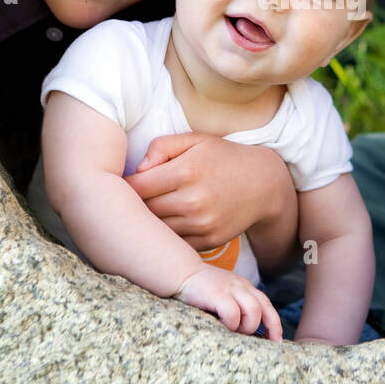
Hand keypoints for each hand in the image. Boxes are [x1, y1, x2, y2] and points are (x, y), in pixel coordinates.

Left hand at [124, 133, 295, 253]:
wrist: (264, 185)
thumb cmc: (224, 158)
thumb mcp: (196, 140)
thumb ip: (162, 146)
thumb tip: (139, 169)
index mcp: (186, 171)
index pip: (137, 186)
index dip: (123, 186)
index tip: (119, 185)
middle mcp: (193, 200)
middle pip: (144, 209)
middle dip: (132, 205)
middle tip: (123, 201)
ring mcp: (202, 224)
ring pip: (157, 229)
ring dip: (147, 223)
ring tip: (142, 213)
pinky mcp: (209, 241)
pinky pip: (175, 243)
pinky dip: (166, 237)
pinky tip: (164, 226)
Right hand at [176, 265, 282, 339]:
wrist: (182, 272)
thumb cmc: (201, 289)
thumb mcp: (224, 293)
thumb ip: (236, 305)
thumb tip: (247, 331)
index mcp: (245, 287)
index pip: (267, 305)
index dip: (274, 325)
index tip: (276, 341)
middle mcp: (241, 287)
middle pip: (265, 308)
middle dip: (262, 327)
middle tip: (253, 340)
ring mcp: (230, 289)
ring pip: (253, 311)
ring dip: (246, 326)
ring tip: (233, 331)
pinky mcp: (218, 295)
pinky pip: (233, 313)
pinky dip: (230, 324)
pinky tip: (221, 326)